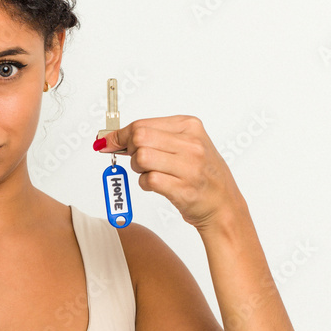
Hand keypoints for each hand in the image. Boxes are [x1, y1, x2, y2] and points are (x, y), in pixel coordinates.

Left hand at [95, 115, 244, 230]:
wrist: (223, 206)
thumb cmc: (200, 174)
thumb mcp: (185, 145)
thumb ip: (153, 137)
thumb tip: (111, 138)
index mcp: (190, 126)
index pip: (142, 124)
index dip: (119, 135)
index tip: (107, 141)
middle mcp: (192, 144)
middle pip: (139, 138)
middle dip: (129, 150)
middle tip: (136, 160)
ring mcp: (189, 167)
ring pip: (141, 158)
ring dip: (139, 169)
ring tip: (152, 173)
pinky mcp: (183, 189)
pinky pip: (148, 180)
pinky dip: (146, 184)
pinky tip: (158, 185)